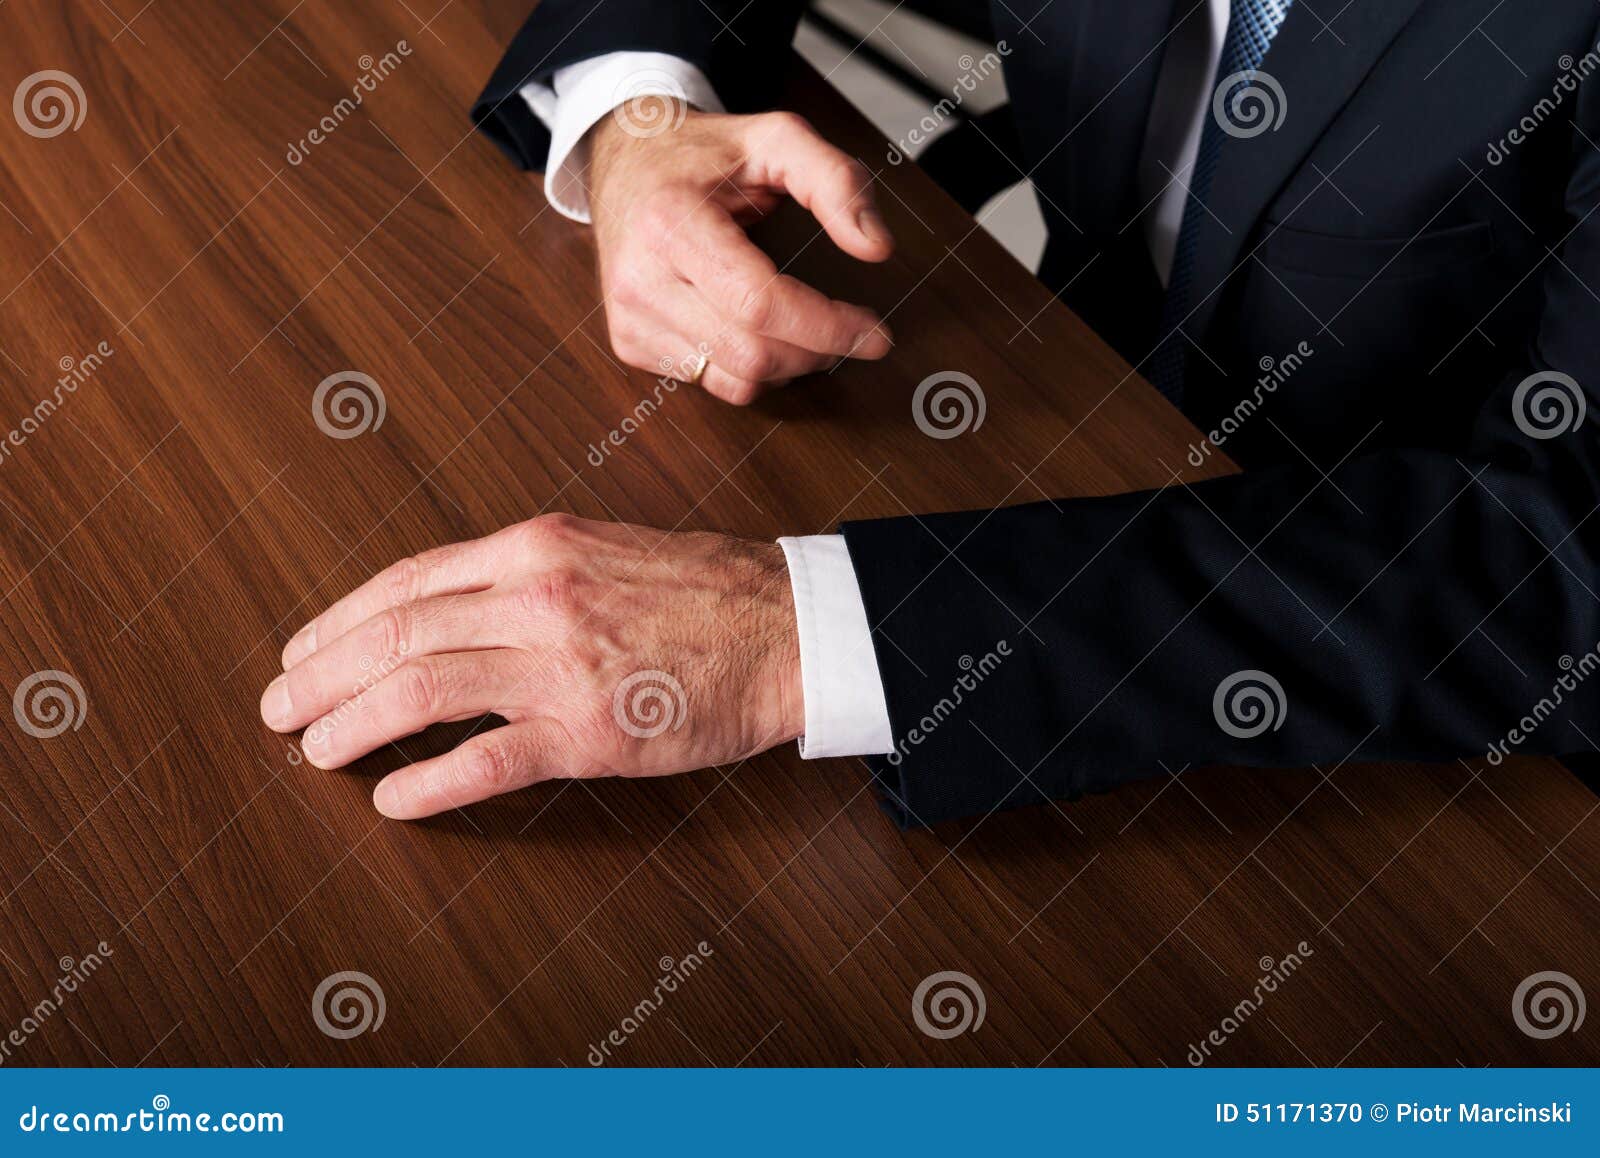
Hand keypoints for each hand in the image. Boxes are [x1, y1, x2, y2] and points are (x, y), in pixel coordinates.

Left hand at [260, 514, 803, 818]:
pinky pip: (484, 762)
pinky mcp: (589, 733)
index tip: (300, 652)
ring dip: (351, 726)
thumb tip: (439, 610)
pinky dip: (426, 785)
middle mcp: (534, 597)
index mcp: (532, 546)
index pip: (403, 584)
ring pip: (419, 693)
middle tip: (277, 709)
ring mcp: (559, 666)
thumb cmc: (699, 590)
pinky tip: (394, 799)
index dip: (336, 623)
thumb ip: (518, 572)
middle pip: (393, 637)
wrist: (786, 627)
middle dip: (317, 677)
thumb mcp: (597, 547)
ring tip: (315, 751)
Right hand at [588, 106, 894, 403]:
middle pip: (753, 353)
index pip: (760, 304)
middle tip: (849, 330)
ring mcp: (630, 317)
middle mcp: (641, 278)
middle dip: (817, 350)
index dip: (827, 327)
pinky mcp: (629, 343)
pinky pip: (711, 383)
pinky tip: (759, 331)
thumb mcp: (776, 138)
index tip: (873, 332)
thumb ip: (836, 182)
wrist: (625, 161)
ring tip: (807, 328)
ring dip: (790, 365)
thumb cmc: (700, 153)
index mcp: (671, 223)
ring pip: (736, 381)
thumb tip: (875, 247)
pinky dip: (752, 369)